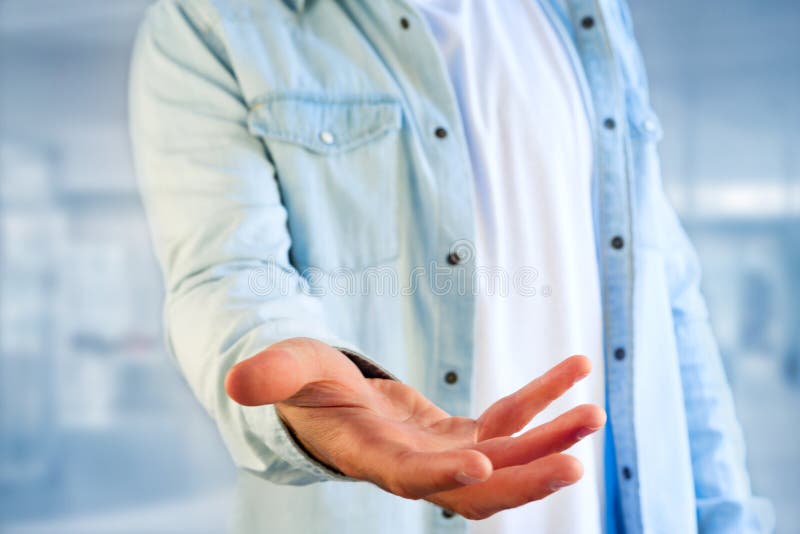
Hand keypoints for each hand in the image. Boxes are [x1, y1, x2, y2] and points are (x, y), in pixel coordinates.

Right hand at [224, 337, 604, 519]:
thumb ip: (272, 373)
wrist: (330, 400)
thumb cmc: (305, 383)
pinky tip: (576, 370)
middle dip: (522, 479)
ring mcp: (442, 454)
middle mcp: (413, 466)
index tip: (482, 461)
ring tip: (593, 413)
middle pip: (474, 491)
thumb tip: (236, 382)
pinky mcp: (461, 434)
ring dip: (547, 440)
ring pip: (503, 460)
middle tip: (574, 461)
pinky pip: (509, 420)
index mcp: (371, 456)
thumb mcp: (289, 367)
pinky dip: (540, 400)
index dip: (441, 476)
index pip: (407, 477)